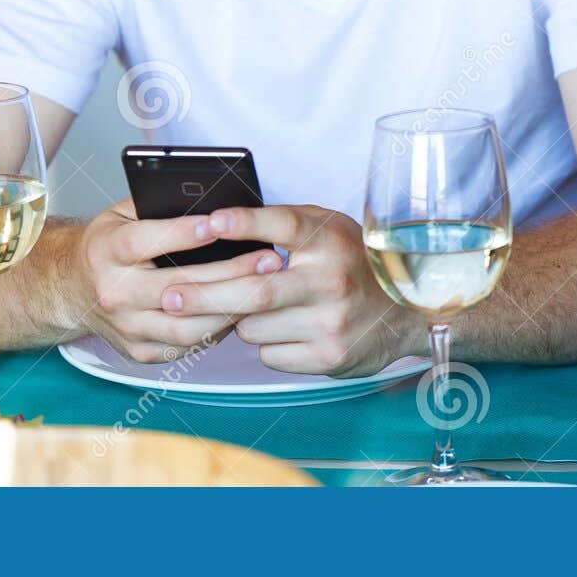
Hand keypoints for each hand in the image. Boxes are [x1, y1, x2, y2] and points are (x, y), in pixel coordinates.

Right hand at [71, 197, 277, 363]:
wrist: (71, 289)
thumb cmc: (108, 245)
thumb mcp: (121, 214)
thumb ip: (158, 206)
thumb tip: (209, 198)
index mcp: (106, 251)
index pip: (144, 243)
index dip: (182, 234)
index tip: (219, 223)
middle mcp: (113, 292)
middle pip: (177, 289)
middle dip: (229, 274)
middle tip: (268, 259)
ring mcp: (126, 327)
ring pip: (186, 327)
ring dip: (231, 309)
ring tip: (265, 289)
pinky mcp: (138, 351)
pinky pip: (185, 346)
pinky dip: (217, 329)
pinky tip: (241, 310)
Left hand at [159, 204, 425, 376]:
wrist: (406, 312)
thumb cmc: (353, 263)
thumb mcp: (328, 230)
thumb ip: (286, 224)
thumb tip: (220, 222)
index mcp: (329, 239)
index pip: (283, 226)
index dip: (245, 223)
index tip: (210, 221)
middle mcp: (331, 279)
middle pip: (254, 290)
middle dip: (204, 295)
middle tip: (170, 295)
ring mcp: (330, 321)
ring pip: (254, 326)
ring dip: (240, 320)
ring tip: (258, 309)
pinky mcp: (329, 356)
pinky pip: (270, 354)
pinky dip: (265, 345)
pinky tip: (286, 331)